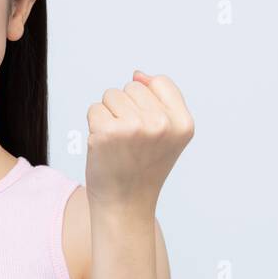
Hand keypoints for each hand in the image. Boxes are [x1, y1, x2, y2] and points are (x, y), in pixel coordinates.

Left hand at [85, 71, 193, 211]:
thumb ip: (160, 100)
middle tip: (130, 142)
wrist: (125, 204)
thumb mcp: (166, 134)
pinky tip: (104, 147)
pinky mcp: (108, 132)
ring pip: (112, 95)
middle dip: (126, 109)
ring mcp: (135, 127)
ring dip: (109, 116)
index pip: (160, 83)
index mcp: (183, 123)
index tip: (147, 130)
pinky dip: (94, 125)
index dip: (146, 102)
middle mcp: (162, 124)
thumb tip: (138, 74)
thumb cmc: (142, 168)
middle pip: (132, 86)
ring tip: (118, 143)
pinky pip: (94, 109)